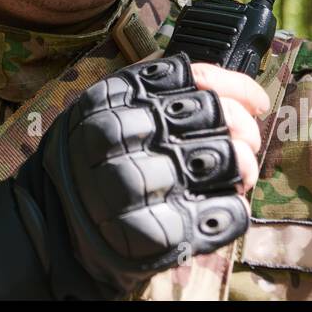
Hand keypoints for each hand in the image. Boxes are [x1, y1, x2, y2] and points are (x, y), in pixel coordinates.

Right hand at [0, 52, 266, 299]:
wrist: (54, 229)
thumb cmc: (94, 163)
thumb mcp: (109, 110)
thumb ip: (158, 92)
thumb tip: (240, 95)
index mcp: (110, 97)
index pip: (195, 77)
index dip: (237, 87)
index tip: (256, 101)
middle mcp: (118, 136)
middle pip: (215, 114)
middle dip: (243, 127)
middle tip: (246, 141)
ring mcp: (134, 186)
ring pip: (224, 158)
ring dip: (243, 166)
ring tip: (235, 174)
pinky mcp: (154, 234)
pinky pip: (224, 214)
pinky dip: (234, 209)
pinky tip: (220, 205)